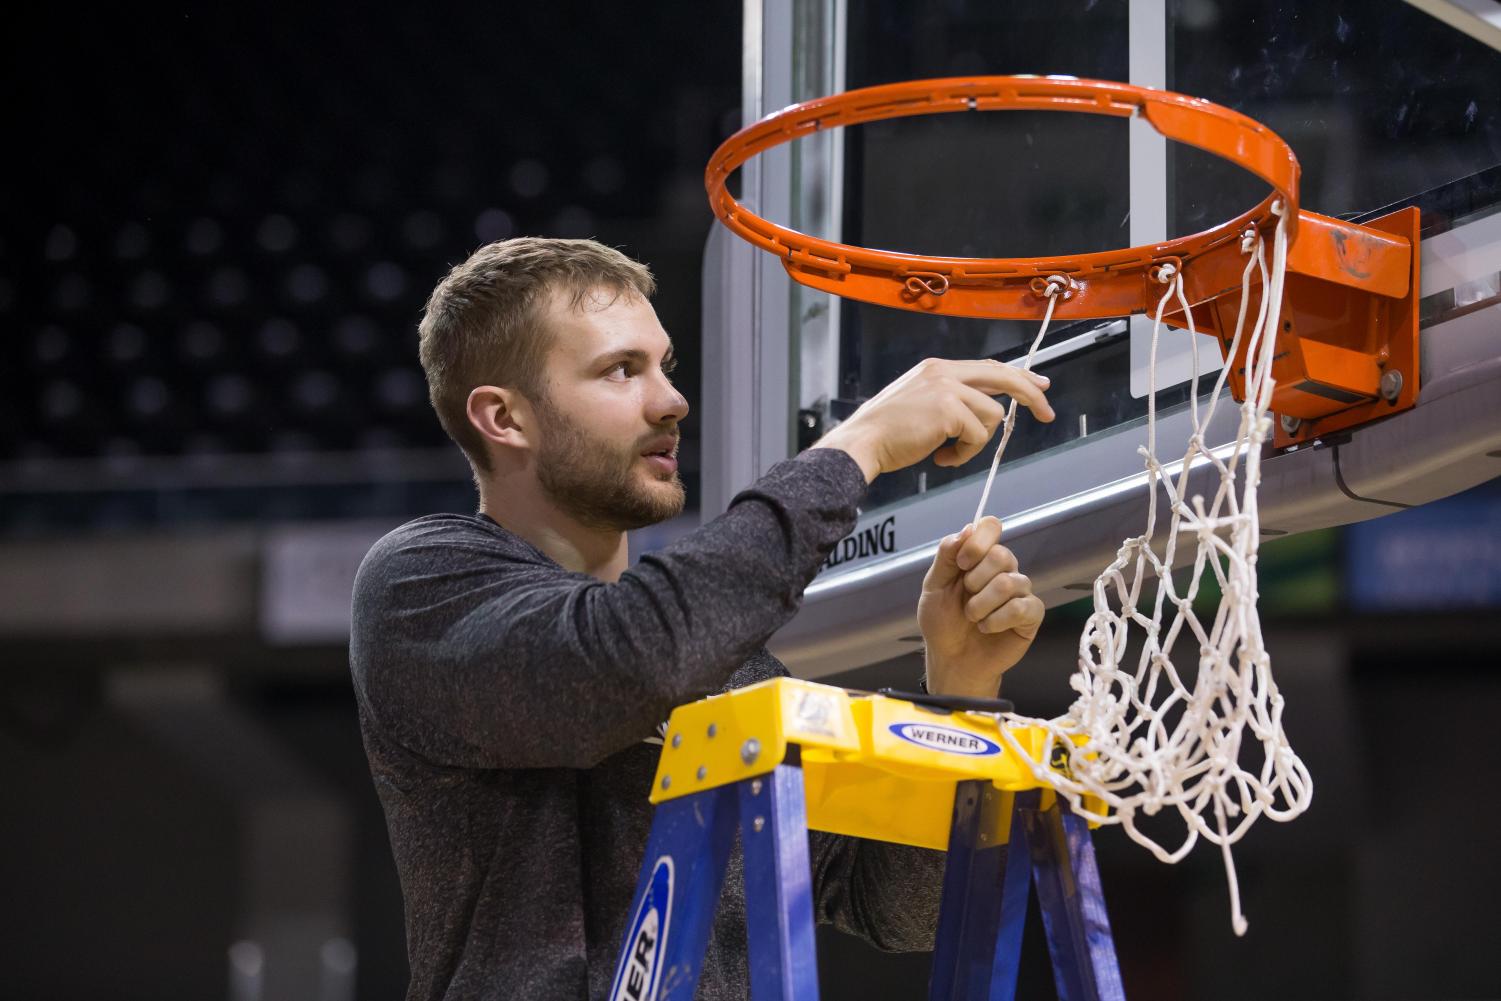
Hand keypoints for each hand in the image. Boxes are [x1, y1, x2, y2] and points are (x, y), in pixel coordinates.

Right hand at [809, 358, 1052, 481]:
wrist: (863, 442)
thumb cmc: (887, 432)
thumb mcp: (920, 403)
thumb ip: (950, 399)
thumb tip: (985, 408)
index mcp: (937, 367)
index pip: (988, 367)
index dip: (1018, 376)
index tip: (1039, 387)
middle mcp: (944, 371)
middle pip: (1004, 377)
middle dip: (1031, 395)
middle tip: (1048, 413)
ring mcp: (947, 388)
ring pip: (992, 415)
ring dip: (976, 443)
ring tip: (948, 453)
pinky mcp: (949, 410)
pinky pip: (977, 436)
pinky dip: (963, 454)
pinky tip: (941, 458)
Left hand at [916, 516, 1042, 697]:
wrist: (951, 658)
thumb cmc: (942, 622)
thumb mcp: (934, 587)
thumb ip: (947, 556)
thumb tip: (967, 529)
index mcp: (979, 557)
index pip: (991, 526)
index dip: (978, 542)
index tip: (962, 563)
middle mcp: (1004, 569)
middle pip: (1001, 554)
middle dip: (975, 580)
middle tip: (965, 598)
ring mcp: (1020, 591)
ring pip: (1009, 582)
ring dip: (982, 605)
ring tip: (972, 618)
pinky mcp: (1031, 615)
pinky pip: (1022, 607)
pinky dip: (997, 620)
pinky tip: (986, 628)